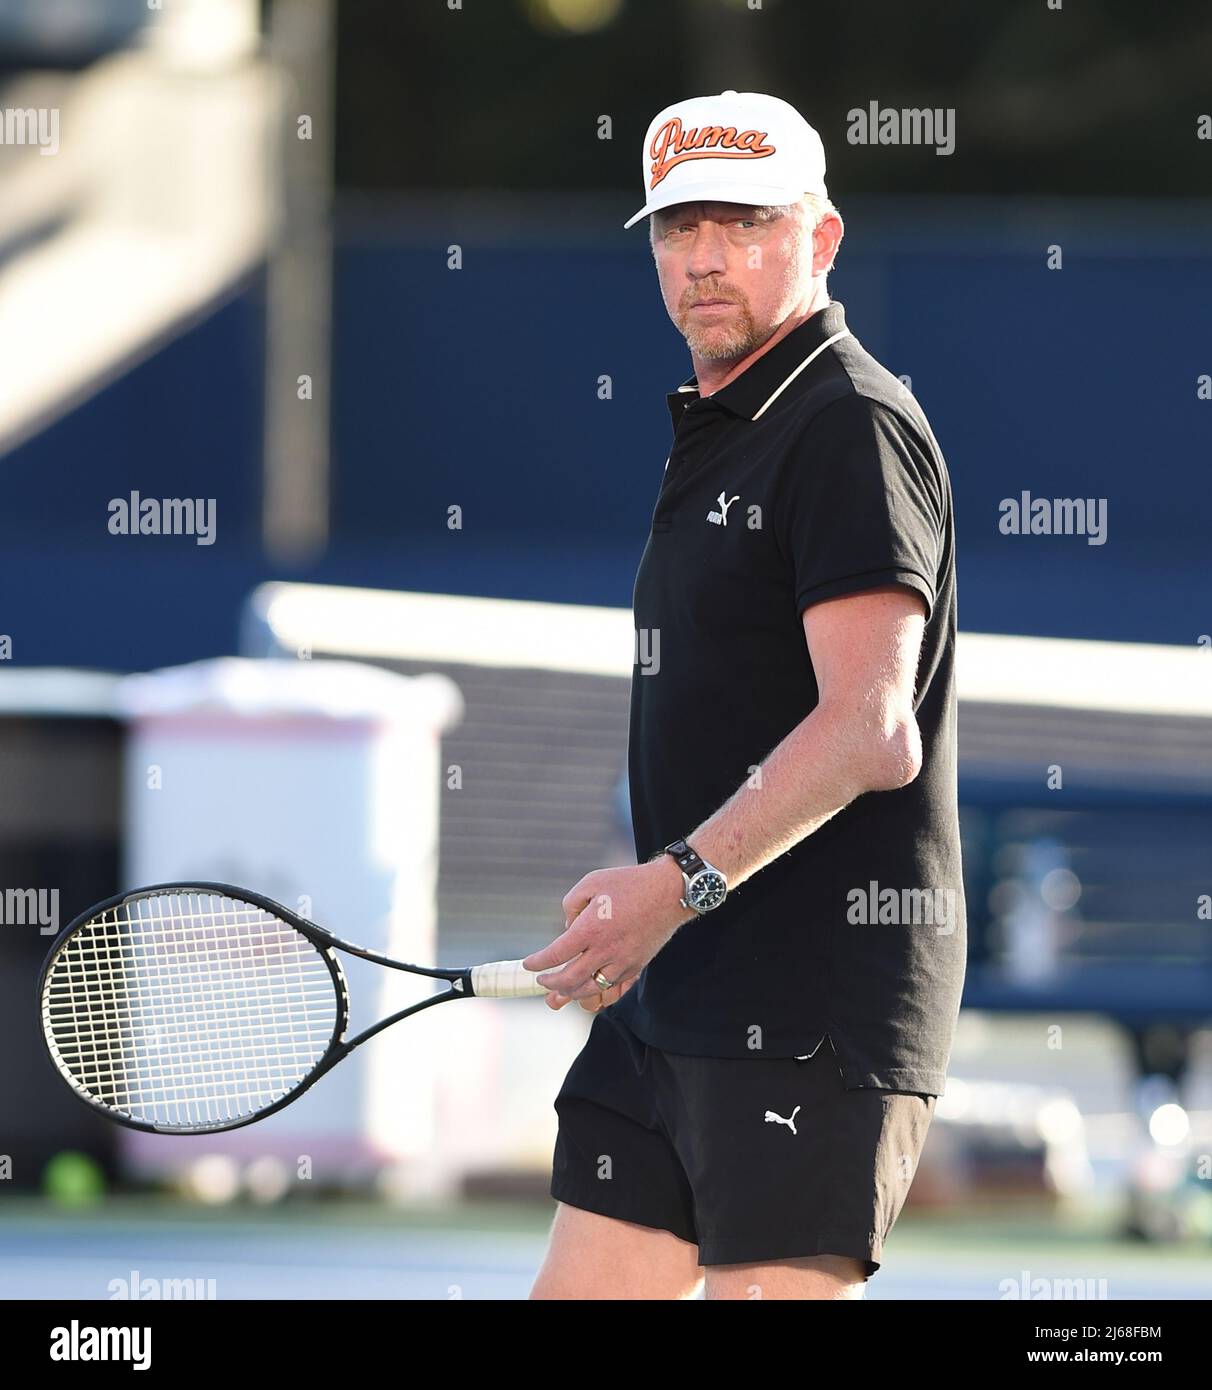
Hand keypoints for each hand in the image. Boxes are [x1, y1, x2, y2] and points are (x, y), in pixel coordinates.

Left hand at [523, 857, 692, 1009]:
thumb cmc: (630, 883)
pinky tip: (588, 990)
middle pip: (570, 979)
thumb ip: (571, 904)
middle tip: (542, 981)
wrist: (670, 892)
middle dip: (551, 983)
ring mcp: (622, 961)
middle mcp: (605, 950)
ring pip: (591, 989)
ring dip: (572, 993)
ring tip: (560, 991)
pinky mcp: (636, 966)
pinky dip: (597, 992)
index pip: (555, 955)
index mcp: (590, 929)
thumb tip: (567, 925)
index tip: (529, 964)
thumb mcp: (592, 882)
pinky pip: (613, 988)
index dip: (537, 963)